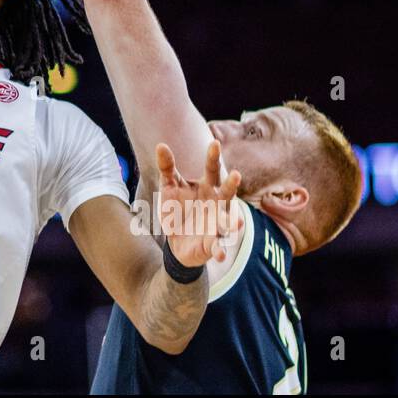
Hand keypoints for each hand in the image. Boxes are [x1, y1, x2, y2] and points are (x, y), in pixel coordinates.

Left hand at [156, 140, 242, 268]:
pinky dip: (220, 250)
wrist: (177, 241)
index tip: (214, 142)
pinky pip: (218, 247)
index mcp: (207, 186)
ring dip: (231, 222)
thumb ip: (167, 167)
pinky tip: (221, 254)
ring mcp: (217, 223)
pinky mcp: (212, 243)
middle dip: (230, 185)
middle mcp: (217, 203)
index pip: (212, 169)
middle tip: (235, 175)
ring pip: (227, 221)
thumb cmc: (177, 208)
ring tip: (236, 223)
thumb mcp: (169, 187)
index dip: (213, 157)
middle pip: (226, 192)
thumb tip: (160, 144)